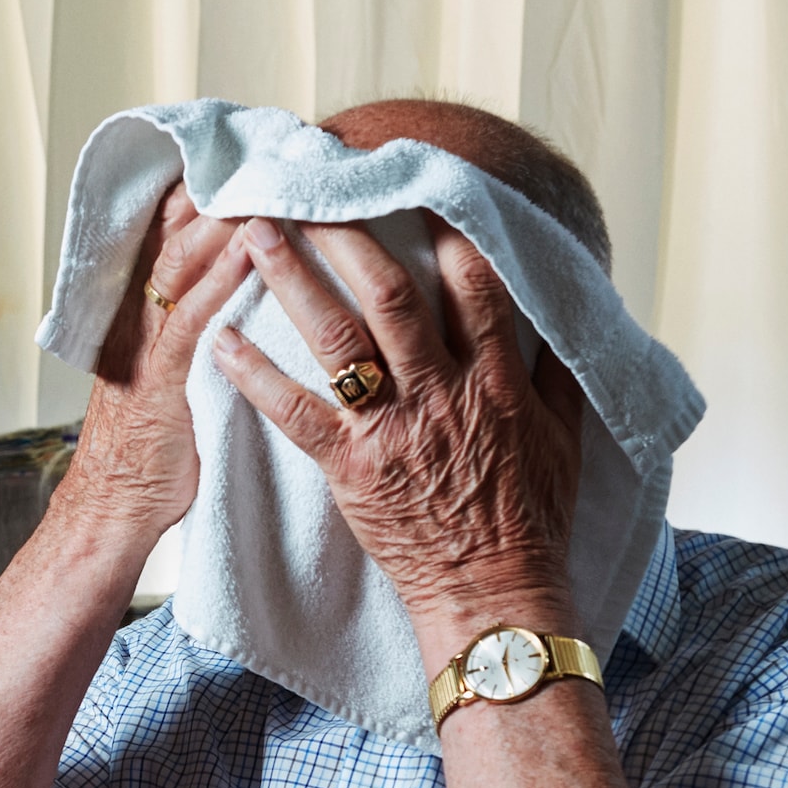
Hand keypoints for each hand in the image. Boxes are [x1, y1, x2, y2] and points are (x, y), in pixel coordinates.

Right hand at [53, 186, 253, 561]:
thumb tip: (244, 293)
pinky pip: (191, 319)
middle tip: (267, 147)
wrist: (112, 511)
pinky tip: (253, 247)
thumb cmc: (154, 451)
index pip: (170, 229)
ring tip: (267, 179)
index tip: (248, 153)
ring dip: (224, 218)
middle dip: (220, 188)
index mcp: (140, 312)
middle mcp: (136, 317)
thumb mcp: (173, 374)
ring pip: (180, 263)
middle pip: (175, 230)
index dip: (206, 189)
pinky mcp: (158, 381)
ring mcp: (143, 346)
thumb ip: (196, 330)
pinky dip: (220, 279)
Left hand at [214, 216, 584, 664]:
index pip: (474, 286)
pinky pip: (294, 414)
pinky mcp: (351, 469)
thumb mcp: (565, 436)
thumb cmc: (532, 520)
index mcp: (496, 379)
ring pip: (340, 339)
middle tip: (311, 193)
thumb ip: (557, 369)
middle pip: (393, 295)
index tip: (411, 192)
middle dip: (350, 237)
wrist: (495, 596)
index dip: (442, 233)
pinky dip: (255, 376)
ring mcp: (394, 429)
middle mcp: (443, 393)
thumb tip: (560, 313)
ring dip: (295, 281)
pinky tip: (222, 340)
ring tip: (255, 235)